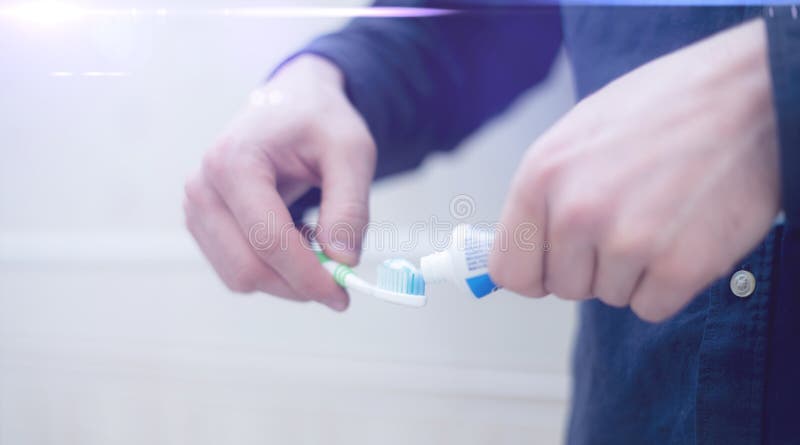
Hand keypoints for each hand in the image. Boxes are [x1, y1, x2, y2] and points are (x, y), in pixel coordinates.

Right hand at [184, 55, 375, 310]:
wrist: (292, 103)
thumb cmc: (319, 121)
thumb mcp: (351, 152)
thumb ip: (350, 207)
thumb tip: (342, 261)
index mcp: (234, 162)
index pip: (268, 240)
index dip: (307, 276)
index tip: (343, 295)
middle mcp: (203, 187)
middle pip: (247, 269)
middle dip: (297, 285)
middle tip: (340, 284)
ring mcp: (197, 208)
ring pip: (240, 277)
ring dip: (286, 278)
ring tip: (317, 242)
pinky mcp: (203, 225)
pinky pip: (236, 269)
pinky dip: (272, 269)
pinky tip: (296, 240)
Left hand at [489, 19, 778, 321]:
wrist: (749, 95)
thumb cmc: (662, 108)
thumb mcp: (578, 134)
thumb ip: (542, 195)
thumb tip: (519, 251)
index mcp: (541, 175)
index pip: (508, 269)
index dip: (533, 272)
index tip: (551, 267)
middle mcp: (575, 212)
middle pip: (563, 286)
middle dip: (591, 265)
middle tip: (627, 220)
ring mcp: (627, 242)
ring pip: (609, 296)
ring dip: (633, 271)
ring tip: (661, 215)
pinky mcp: (679, 267)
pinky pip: (651, 308)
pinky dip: (668, 285)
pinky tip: (684, 237)